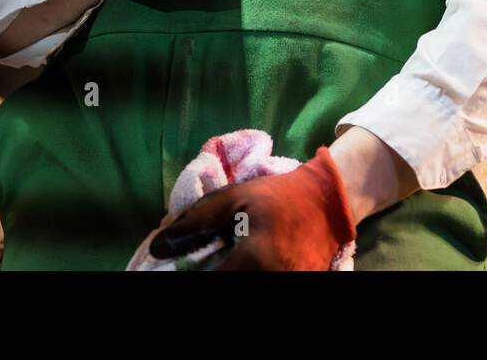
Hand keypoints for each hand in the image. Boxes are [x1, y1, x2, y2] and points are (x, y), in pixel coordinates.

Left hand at [149, 146, 356, 270]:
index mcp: (255, 258)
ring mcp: (289, 285)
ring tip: (227, 263)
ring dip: (230, 275)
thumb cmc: (278, 197)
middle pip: (228, 289)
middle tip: (208, 263)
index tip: (178, 270)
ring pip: (248, 290)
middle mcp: (273, 278)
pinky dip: (249, 276)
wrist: (328, 201)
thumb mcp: (234, 197)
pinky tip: (242, 266)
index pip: (214, 283)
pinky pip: (267, 288)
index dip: (191, 278)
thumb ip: (195, 221)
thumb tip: (158, 246)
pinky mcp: (300, 285)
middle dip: (214, 275)